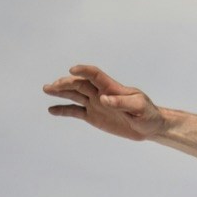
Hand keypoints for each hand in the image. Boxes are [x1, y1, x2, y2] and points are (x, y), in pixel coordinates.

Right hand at [42, 64, 166, 141]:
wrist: (149, 126)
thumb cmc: (147, 114)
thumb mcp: (139, 108)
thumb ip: (122, 103)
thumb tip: (104, 99)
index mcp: (112, 88)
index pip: (95, 75)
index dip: (84, 71)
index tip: (73, 70)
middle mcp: (100, 93)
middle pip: (80, 84)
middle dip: (66, 84)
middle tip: (53, 86)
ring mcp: (95, 104)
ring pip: (74, 95)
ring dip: (60, 92)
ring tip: (47, 89)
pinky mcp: (93, 116)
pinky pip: (75, 112)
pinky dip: (63, 110)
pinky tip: (51, 110)